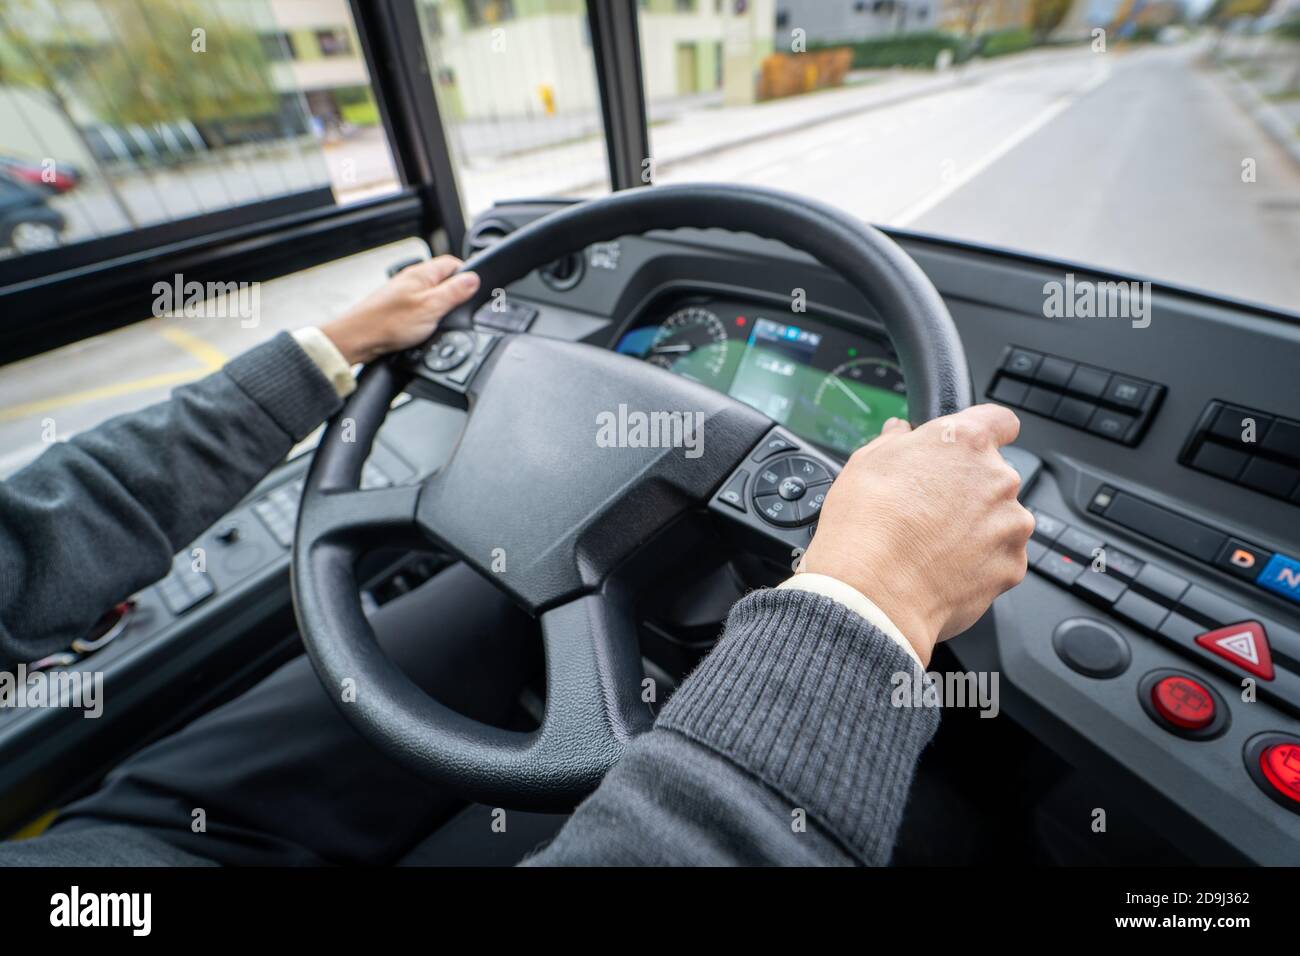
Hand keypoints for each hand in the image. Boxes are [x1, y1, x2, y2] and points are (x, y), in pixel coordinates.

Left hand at [319, 256, 480, 364]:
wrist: (357, 339)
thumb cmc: (387, 323)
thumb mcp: (431, 307)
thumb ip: (454, 292)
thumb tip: (474, 278)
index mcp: (422, 273)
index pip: (453, 263)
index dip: (468, 276)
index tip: (474, 292)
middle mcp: (412, 280)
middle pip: (444, 279)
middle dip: (456, 294)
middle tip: (460, 311)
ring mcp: (404, 294)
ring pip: (433, 294)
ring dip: (442, 306)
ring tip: (443, 321)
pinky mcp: (398, 309)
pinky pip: (421, 307)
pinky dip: (428, 316)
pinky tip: (427, 328)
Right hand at [799, 404, 1033, 665]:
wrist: (874, 594)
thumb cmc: (866, 527)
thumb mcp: (865, 463)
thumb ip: (894, 440)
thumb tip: (900, 432)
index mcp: (965, 442)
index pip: (999, 420)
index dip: (987, 432)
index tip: (974, 446)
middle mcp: (997, 478)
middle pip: (994, 475)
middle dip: (968, 489)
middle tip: (929, 509)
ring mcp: (1010, 524)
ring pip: (1000, 518)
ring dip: (977, 526)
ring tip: (933, 545)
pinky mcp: (1012, 565)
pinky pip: (1001, 557)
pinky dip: (980, 562)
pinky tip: (944, 568)